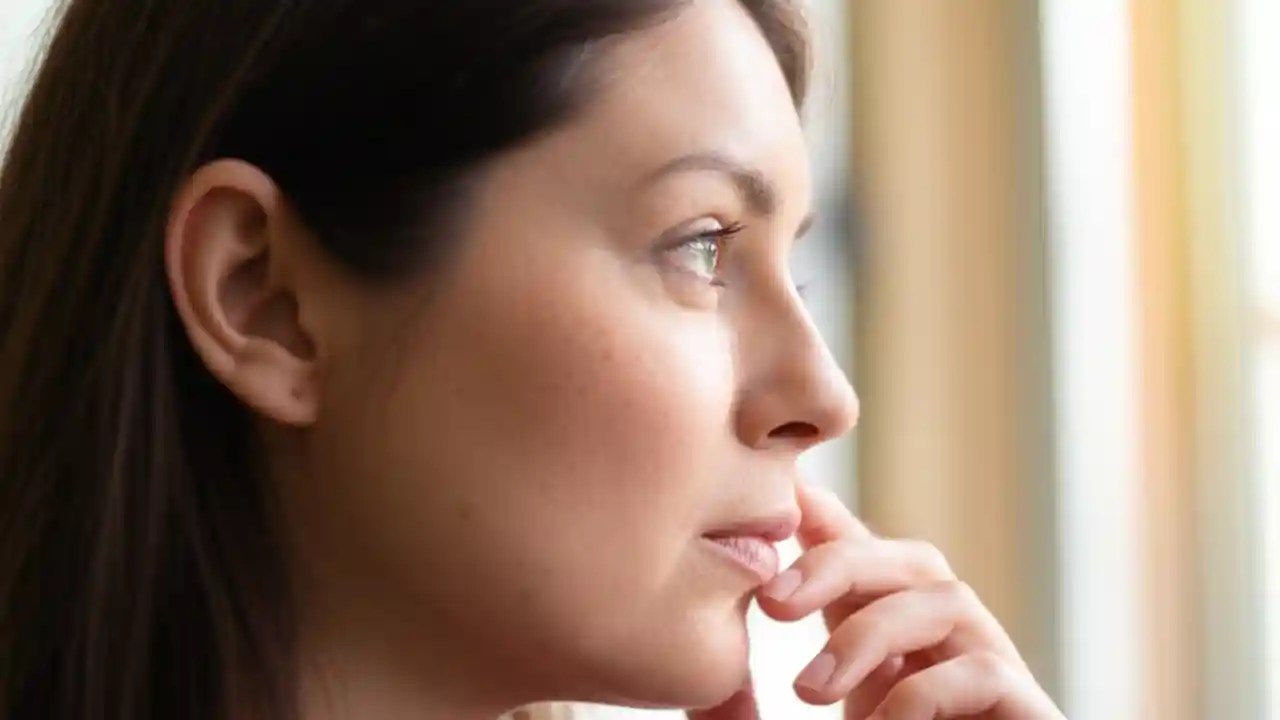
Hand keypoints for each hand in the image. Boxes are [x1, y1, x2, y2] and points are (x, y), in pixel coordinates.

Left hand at [689, 483, 1064, 719]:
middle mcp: (947, 634)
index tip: (776, 486)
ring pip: (944, 600)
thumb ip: (804, 679)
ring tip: (808, 692)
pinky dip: (918, 697)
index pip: (862, 552)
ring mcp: (990, 663)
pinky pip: (981, 671)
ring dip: (867, 635)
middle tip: (771, 603)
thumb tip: (724, 662)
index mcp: (892, 630)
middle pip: (908, 558)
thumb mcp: (835, 707)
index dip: (820, 512)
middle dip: (835, 564)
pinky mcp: (1024, 705)